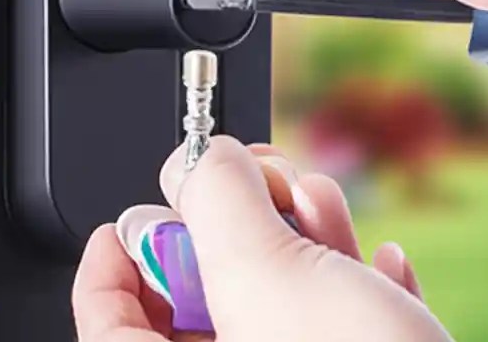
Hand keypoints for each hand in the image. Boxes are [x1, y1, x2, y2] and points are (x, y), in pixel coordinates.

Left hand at [72, 136, 449, 340]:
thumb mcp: (270, 271)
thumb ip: (220, 200)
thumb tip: (202, 162)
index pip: (106, 323)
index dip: (112, 259)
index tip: (135, 215)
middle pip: (201, 298)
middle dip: (241, 225)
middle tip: (266, 190)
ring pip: (276, 306)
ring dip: (309, 242)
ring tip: (331, 220)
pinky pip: (335, 330)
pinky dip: (354, 289)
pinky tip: (382, 268)